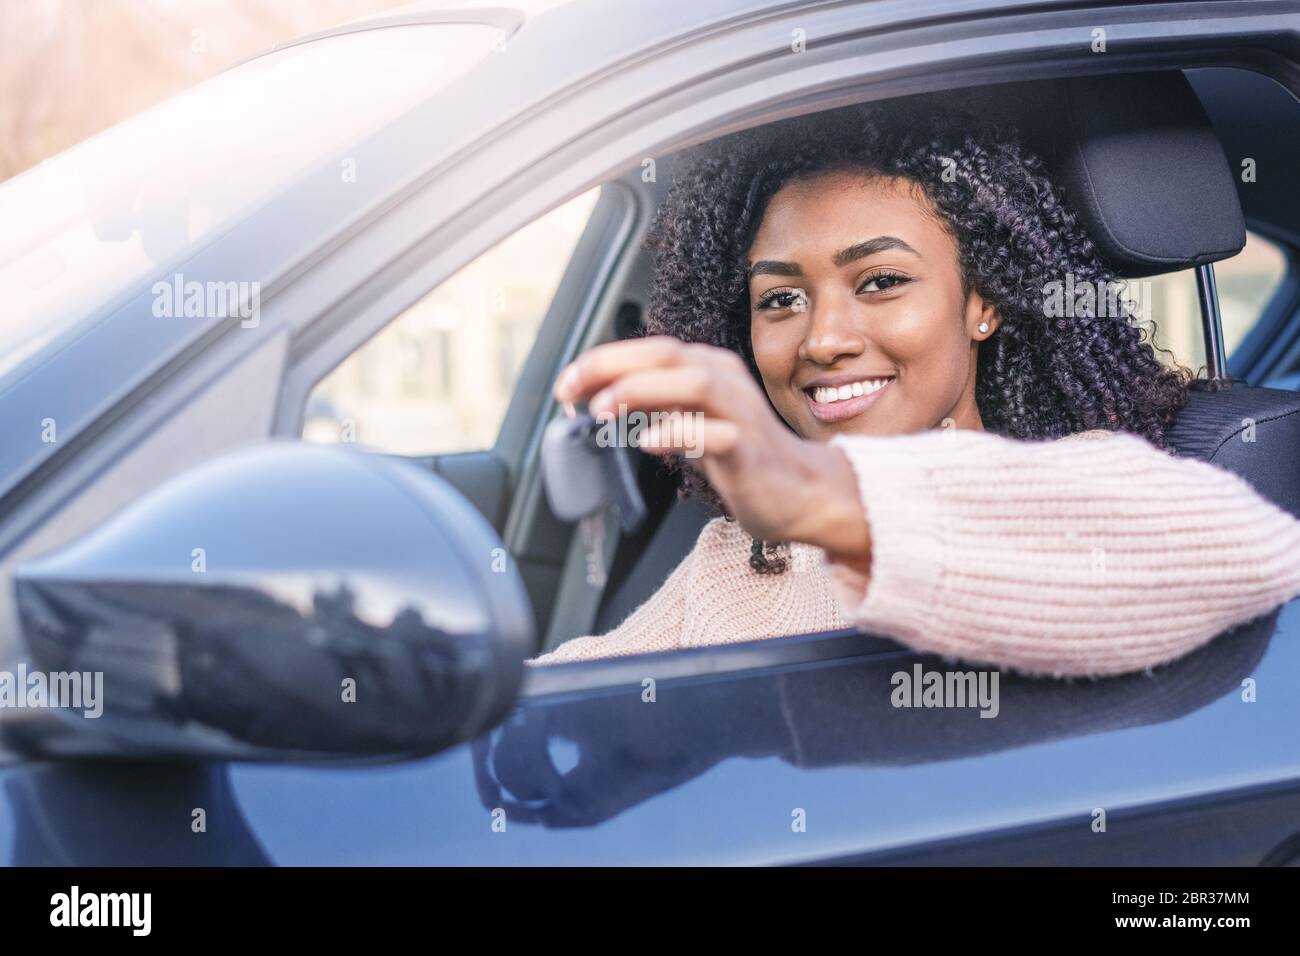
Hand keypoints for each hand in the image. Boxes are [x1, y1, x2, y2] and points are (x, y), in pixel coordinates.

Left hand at [554, 336, 871, 568]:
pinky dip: (680, 433)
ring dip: (642, 391)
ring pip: (693, 383)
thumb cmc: (741, 455)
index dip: (603, 360)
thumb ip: (654, 403)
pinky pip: (715, 433)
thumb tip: (602, 395)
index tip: (566, 384)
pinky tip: (649, 441)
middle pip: (666, 356)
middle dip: (612, 367)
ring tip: (604, 410)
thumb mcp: (689, 420)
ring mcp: (740, 411)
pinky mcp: (749, 448)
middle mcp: (725, 379)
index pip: (649, 351)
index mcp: (707, 367)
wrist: (798, 491)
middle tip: (571, 391)